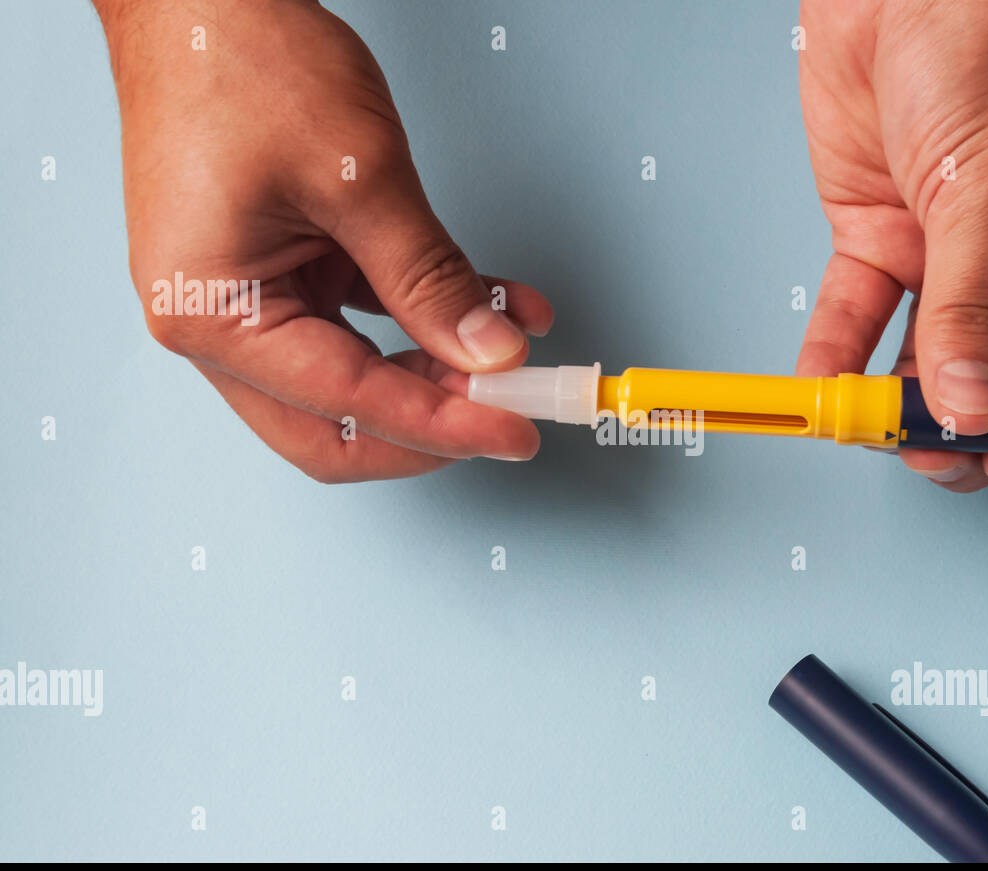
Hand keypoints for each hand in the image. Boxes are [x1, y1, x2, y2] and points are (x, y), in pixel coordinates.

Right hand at [95, 0, 550, 481]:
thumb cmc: (240, 61)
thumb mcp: (360, 179)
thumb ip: (429, 280)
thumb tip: (489, 356)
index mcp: (211, 314)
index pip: (349, 403)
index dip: (444, 426)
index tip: (515, 432)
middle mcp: (215, 324)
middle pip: (338, 422)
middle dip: (431, 423)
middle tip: (511, 412)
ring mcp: (245, 301)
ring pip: (355, 381)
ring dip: (436, 374)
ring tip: (512, 357)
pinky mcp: (279, 272)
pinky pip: (360, 322)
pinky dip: (423, 321)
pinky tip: (491, 309)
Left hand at [797, 0, 987, 490]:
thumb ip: (972, 311)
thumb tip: (972, 406)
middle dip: (964, 427)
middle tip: (928, 452)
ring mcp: (948, 263)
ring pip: (926, 364)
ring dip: (896, 404)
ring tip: (870, 427)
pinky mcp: (882, 243)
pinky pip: (859, 319)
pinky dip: (838, 355)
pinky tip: (825, 385)